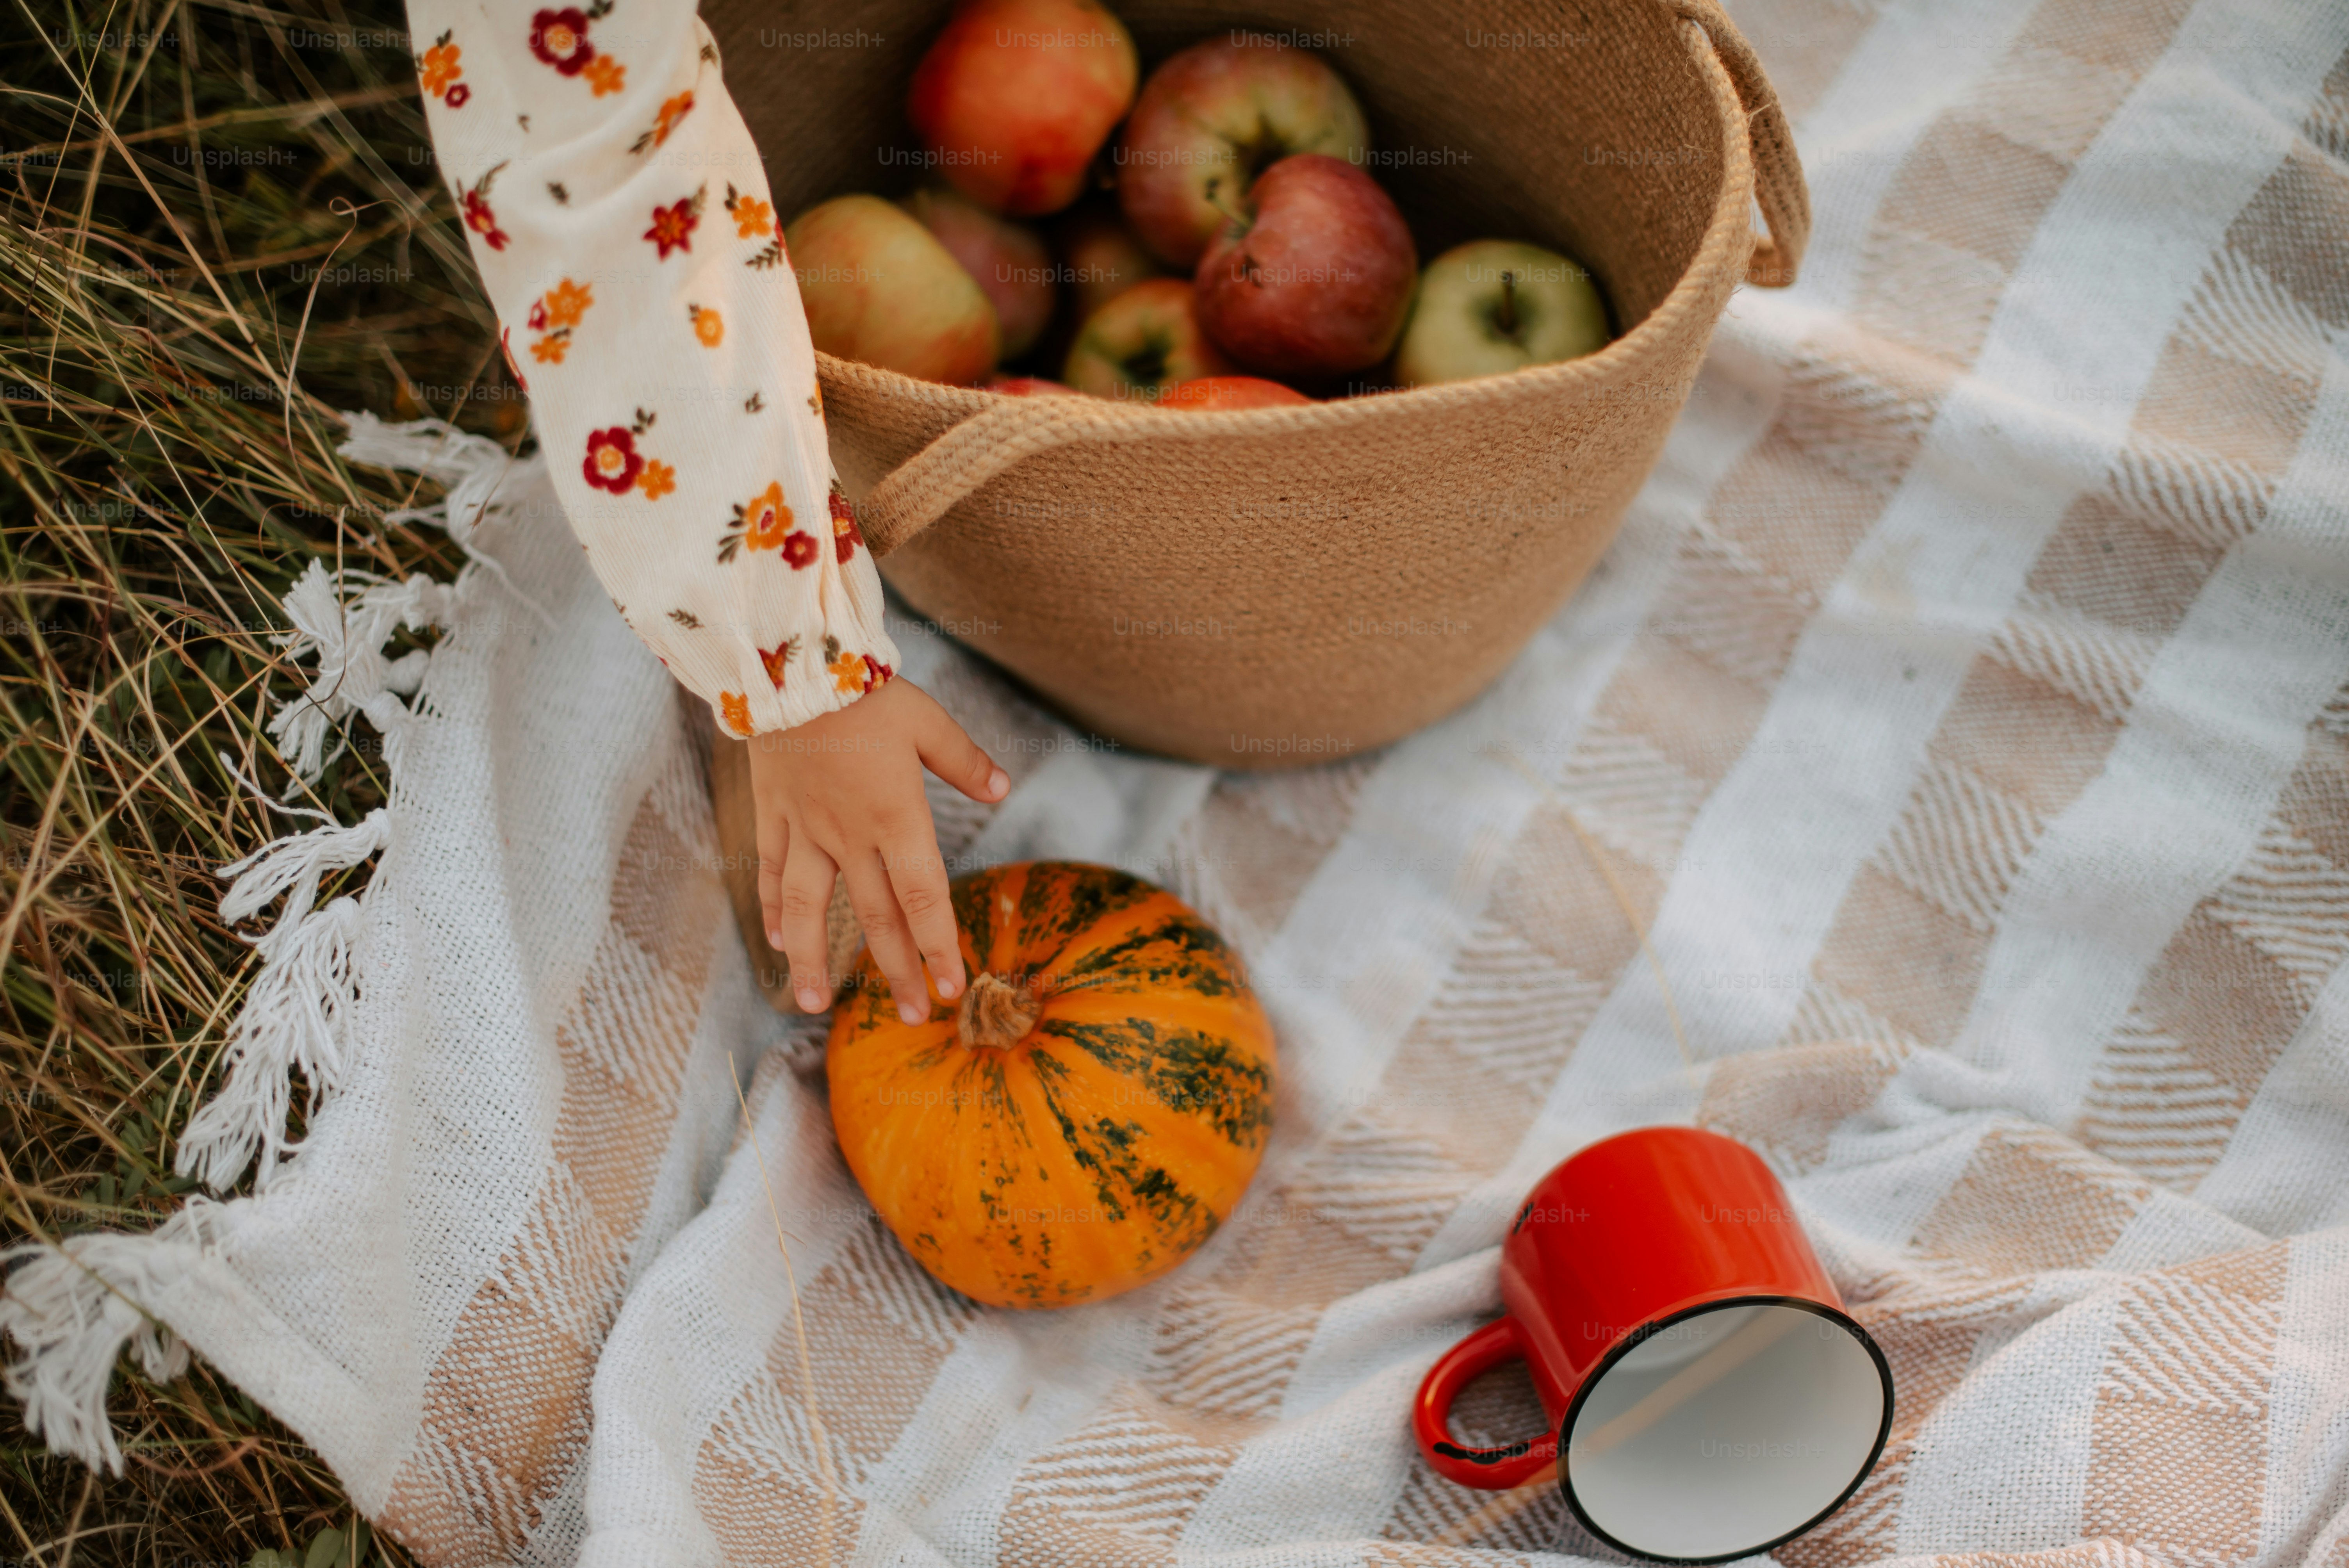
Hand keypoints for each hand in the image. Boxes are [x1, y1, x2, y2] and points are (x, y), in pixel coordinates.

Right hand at [748, 677, 1008, 1020]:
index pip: (923, 897)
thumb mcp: (927, 721)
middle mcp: (850, 834)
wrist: (791, 665)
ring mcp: (805, 829)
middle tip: (910, 1015)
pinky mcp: (773, 815)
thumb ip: (965, 761)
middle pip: (875, 917)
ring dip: (812, 960)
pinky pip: (772, 871)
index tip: (950, 987)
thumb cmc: (865, 692)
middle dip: (894, 970)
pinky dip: (773, 908)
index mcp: (896, 816)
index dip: (938, 946)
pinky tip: (778, 942)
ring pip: (809, 908)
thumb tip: (1002, 790)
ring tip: (815, 1004)